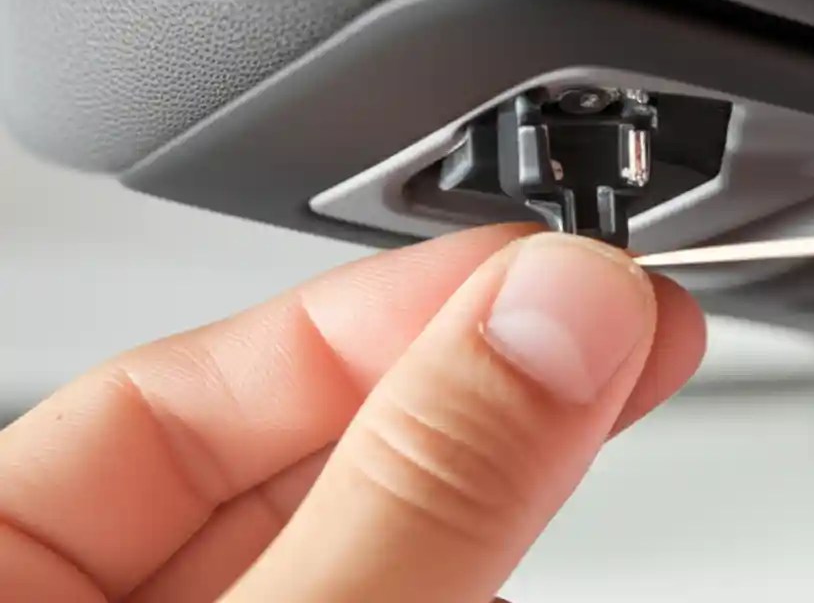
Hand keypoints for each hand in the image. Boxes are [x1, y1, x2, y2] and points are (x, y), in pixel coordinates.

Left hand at [0, 228, 705, 601]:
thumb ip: (412, 495)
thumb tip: (549, 318)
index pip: (166, 398)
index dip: (368, 317)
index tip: (534, 275)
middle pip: (283, 467)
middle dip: (463, 383)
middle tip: (615, 323)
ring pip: (361, 544)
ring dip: (493, 465)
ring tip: (612, 388)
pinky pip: (395, 598)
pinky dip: (478, 551)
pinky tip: (547, 490)